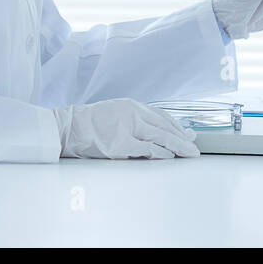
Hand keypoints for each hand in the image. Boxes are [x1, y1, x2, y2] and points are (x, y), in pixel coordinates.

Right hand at [52, 98, 199, 158]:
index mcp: (132, 106)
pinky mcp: (119, 144)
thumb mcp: (114, 113)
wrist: (67, 126)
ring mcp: (126, 128)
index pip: (161, 116)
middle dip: (182, 137)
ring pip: (160, 136)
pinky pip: (146, 149)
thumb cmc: (89, 123)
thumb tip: (154, 131)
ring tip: (189, 153)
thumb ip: (133, 119)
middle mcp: (132, 114)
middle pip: (164, 126)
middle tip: (195, 146)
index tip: (189, 134)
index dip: (177, 126)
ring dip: (178, 146)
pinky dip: (160, 153)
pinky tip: (169, 157)